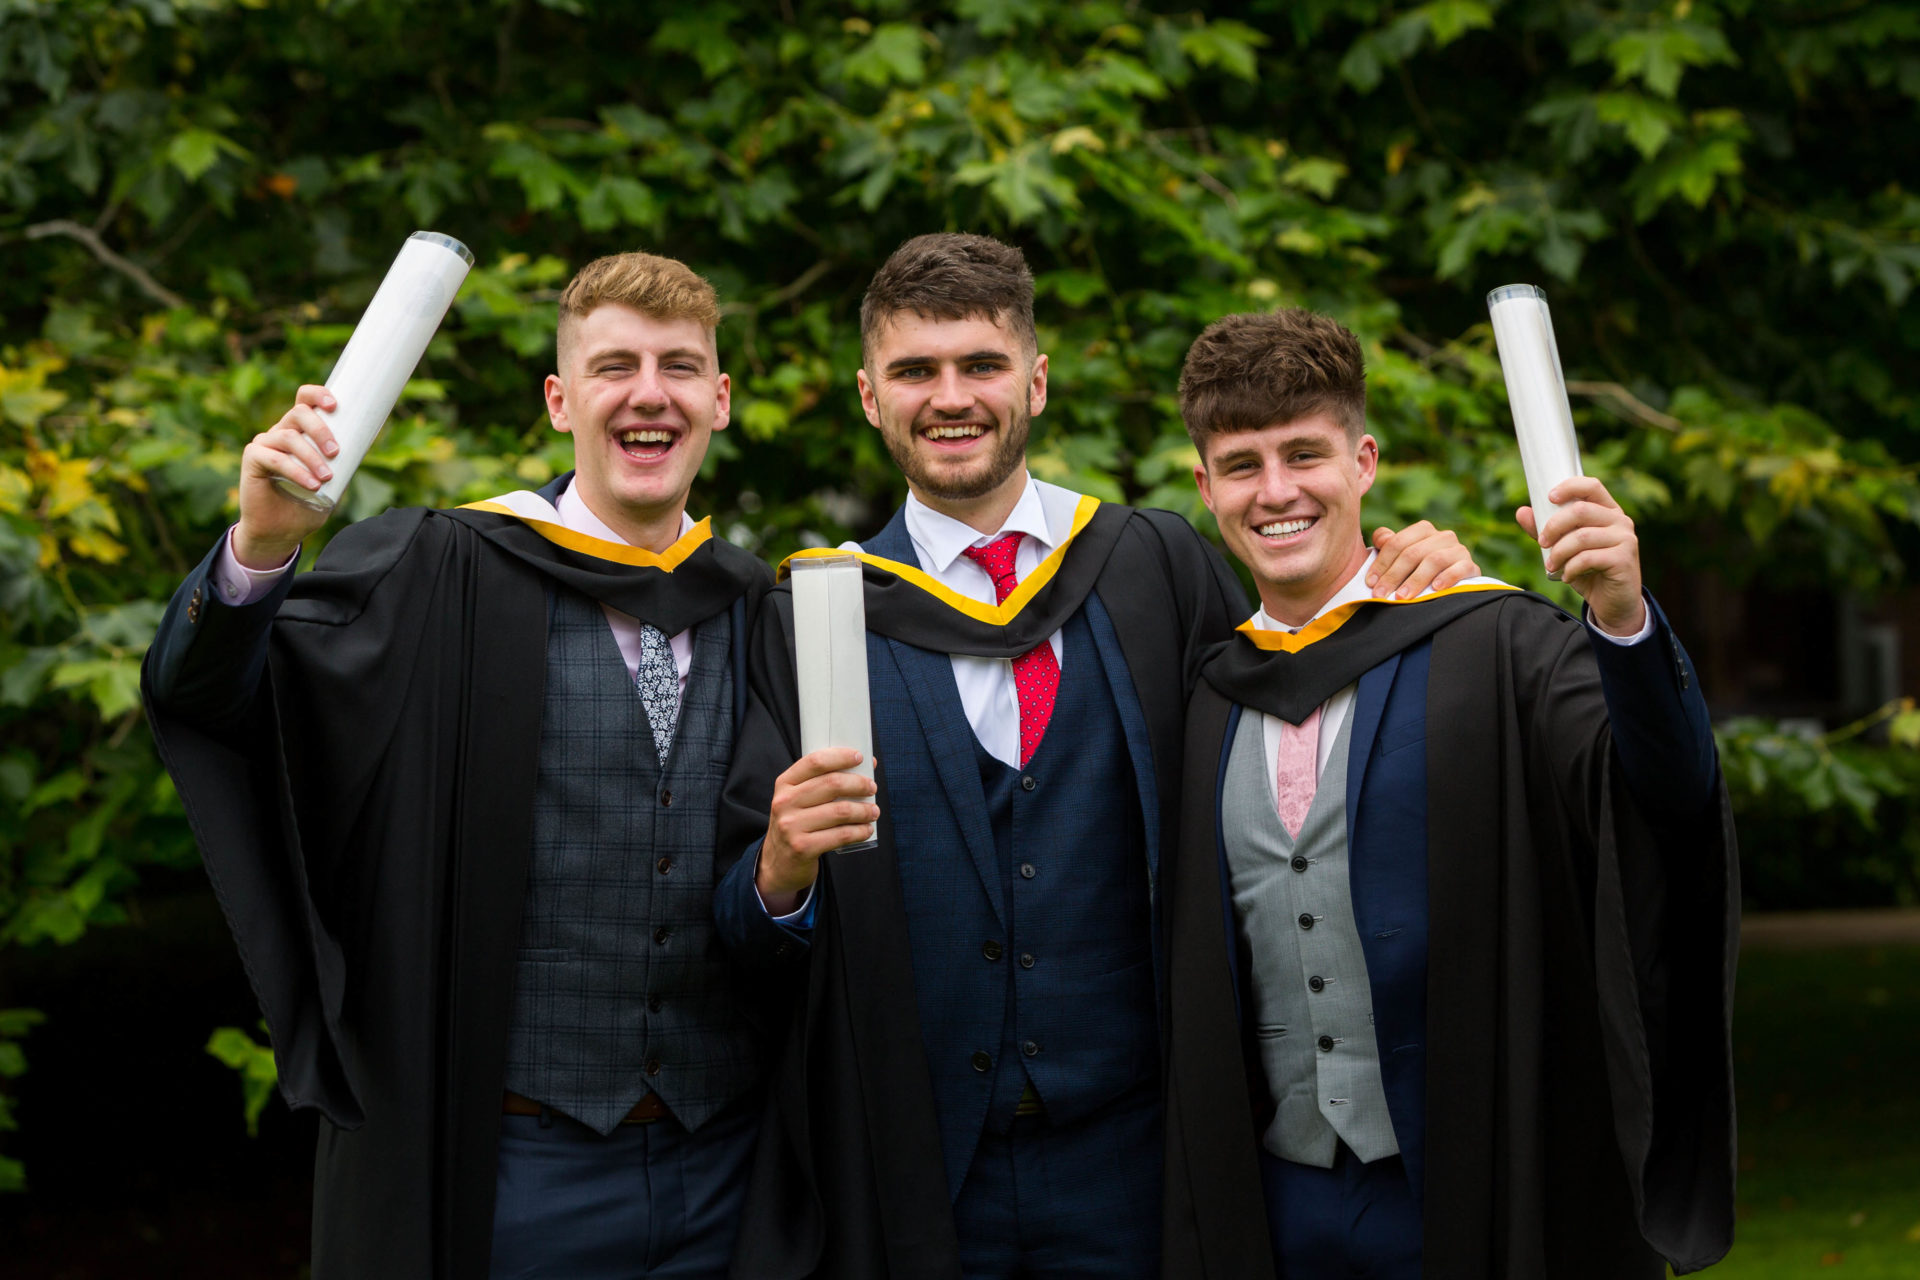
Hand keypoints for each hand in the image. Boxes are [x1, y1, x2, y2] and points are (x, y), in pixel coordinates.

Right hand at [234, 385, 340, 568]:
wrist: (282, 531)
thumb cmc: (308, 504)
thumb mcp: (333, 482)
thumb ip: (344, 464)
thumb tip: (365, 446)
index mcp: (300, 431)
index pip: (305, 400)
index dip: (317, 394)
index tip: (335, 405)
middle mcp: (281, 432)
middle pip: (299, 412)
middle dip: (320, 428)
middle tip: (335, 451)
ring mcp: (265, 444)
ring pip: (288, 436)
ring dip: (311, 456)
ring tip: (326, 477)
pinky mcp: (252, 459)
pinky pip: (274, 458)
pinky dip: (295, 471)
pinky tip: (311, 484)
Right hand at [756, 748, 879, 913]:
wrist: (777, 864)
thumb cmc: (797, 824)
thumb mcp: (799, 800)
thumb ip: (825, 781)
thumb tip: (868, 764)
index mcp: (784, 784)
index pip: (814, 762)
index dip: (840, 757)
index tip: (859, 757)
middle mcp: (784, 802)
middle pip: (831, 784)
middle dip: (859, 784)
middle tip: (872, 787)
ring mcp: (791, 826)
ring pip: (840, 811)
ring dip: (864, 810)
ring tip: (873, 811)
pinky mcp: (802, 847)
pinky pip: (841, 835)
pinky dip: (859, 831)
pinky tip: (866, 829)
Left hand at [1366, 520, 1478, 598]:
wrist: (1453, 585)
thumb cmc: (1418, 570)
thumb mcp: (1402, 557)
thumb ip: (1389, 545)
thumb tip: (1381, 538)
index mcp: (1423, 530)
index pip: (1397, 543)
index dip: (1381, 563)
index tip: (1370, 583)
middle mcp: (1442, 536)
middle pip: (1413, 553)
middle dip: (1394, 576)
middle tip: (1381, 594)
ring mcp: (1459, 550)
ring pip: (1434, 560)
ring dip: (1416, 580)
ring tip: (1402, 596)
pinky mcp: (1471, 566)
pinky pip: (1460, 569)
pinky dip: (1447, 578)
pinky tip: (1435, 589)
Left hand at [1517, 476, 1644, 635]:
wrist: (1613, 602)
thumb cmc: (1589, 570)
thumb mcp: (1565, 549)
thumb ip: (1546, 531)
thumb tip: (1522, 512)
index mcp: (1608, 511)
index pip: (1592, 486)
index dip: (1570, 487)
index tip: (1549, 497)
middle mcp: (1620, 520)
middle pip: (1581, 510)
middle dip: (1554, 526)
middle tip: (1541, 543)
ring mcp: (1625, 539)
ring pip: (1582, 536)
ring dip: (1559, 552)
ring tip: (1552, 566)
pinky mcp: (1624, 559)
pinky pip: (1588, 557)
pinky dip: (1571, 568)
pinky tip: (1567, 577)